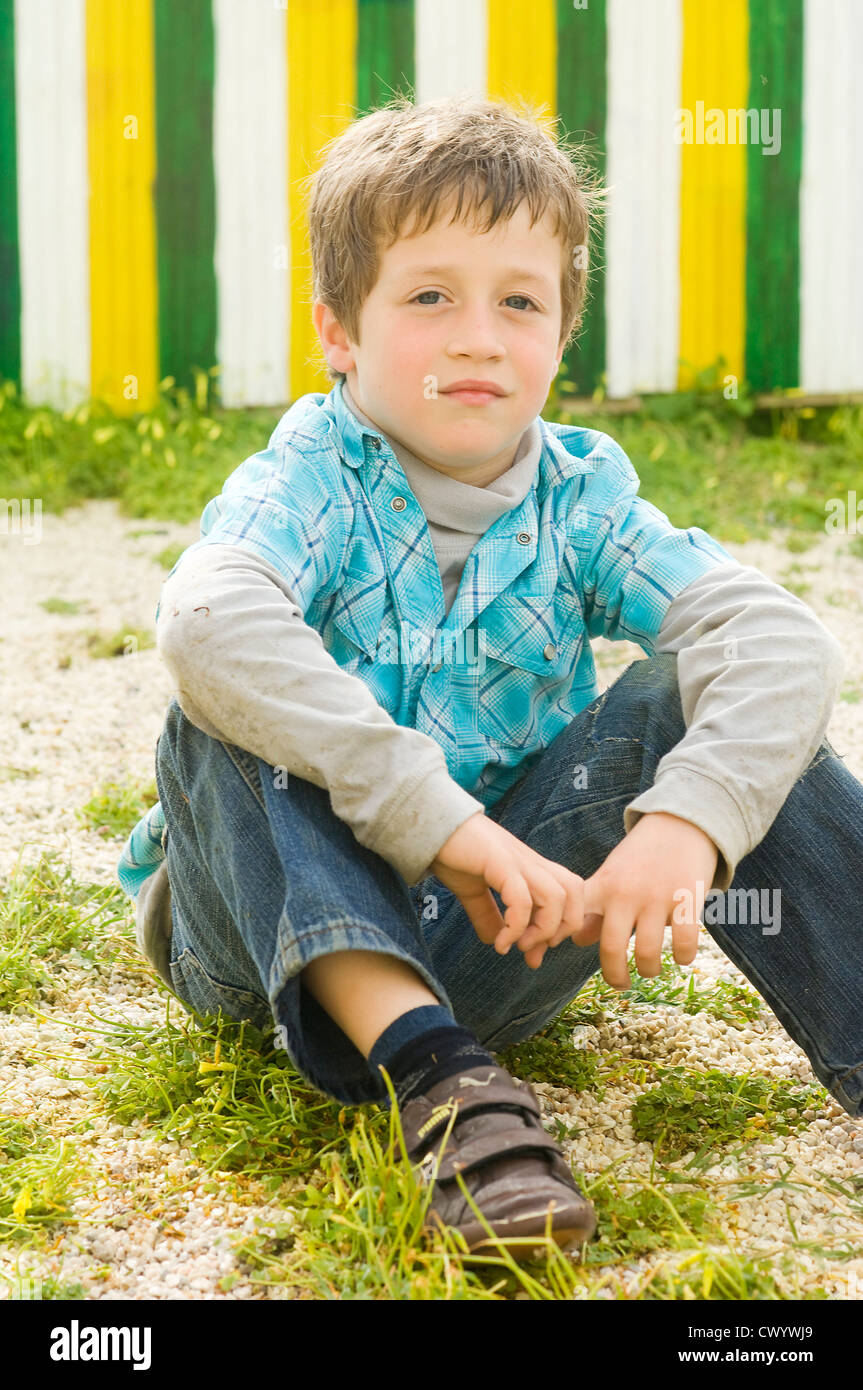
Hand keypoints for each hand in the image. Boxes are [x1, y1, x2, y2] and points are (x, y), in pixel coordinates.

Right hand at [426, 813, 585, 969]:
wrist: (430, 826)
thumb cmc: (452, 853)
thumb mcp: (472, 891)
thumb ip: (487, 915)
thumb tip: (495, 941)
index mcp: (531, 867)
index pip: (570, 895)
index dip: (560, 929)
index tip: (532, 955)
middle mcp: (531, 863)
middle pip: (575, 893)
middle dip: (562, 929)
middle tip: (532, 950)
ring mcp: (518, 861)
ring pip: (557, 896)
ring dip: (543, 930)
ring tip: (519, 946)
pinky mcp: (501, 862)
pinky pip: (521, 899)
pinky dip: (515, 927)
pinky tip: (500, 942)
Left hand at [571, 811, 718, 988]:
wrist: (680, 823)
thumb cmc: (641, 857)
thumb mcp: (611, 876)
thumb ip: (595, 909)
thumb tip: (578, 942)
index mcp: (602, 887)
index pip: (573, 918)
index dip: (556, 938)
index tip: (551, 954)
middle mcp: (626, 894)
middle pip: (611, 948)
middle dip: (614, 975)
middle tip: (620, 984)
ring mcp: (657, 897)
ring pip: (648, 953)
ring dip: (649, 970)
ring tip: (650, 970)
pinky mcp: (687, 899)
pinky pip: (684, 943)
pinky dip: (683, 957)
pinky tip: (682, 957)